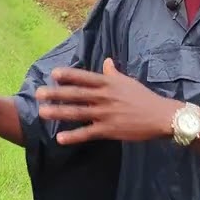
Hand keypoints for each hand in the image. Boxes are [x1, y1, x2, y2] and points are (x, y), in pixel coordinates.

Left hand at [36, 58, 179, 144]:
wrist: (160, 117)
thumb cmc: (144, 98)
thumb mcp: (128, 82)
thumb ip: (113, 73)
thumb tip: (106, 61)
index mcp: (109, 84)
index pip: (85, 77)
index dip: (69, 75)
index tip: (53, 74)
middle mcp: (105, 97)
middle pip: (77, 94)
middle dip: (56, 93)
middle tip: (39, 93)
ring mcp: (106, 114)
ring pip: (78, 112)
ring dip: (59, 112)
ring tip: (42, 112)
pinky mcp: (109, 130)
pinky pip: (88, 133)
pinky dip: (74, 136)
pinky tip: (60, 138)